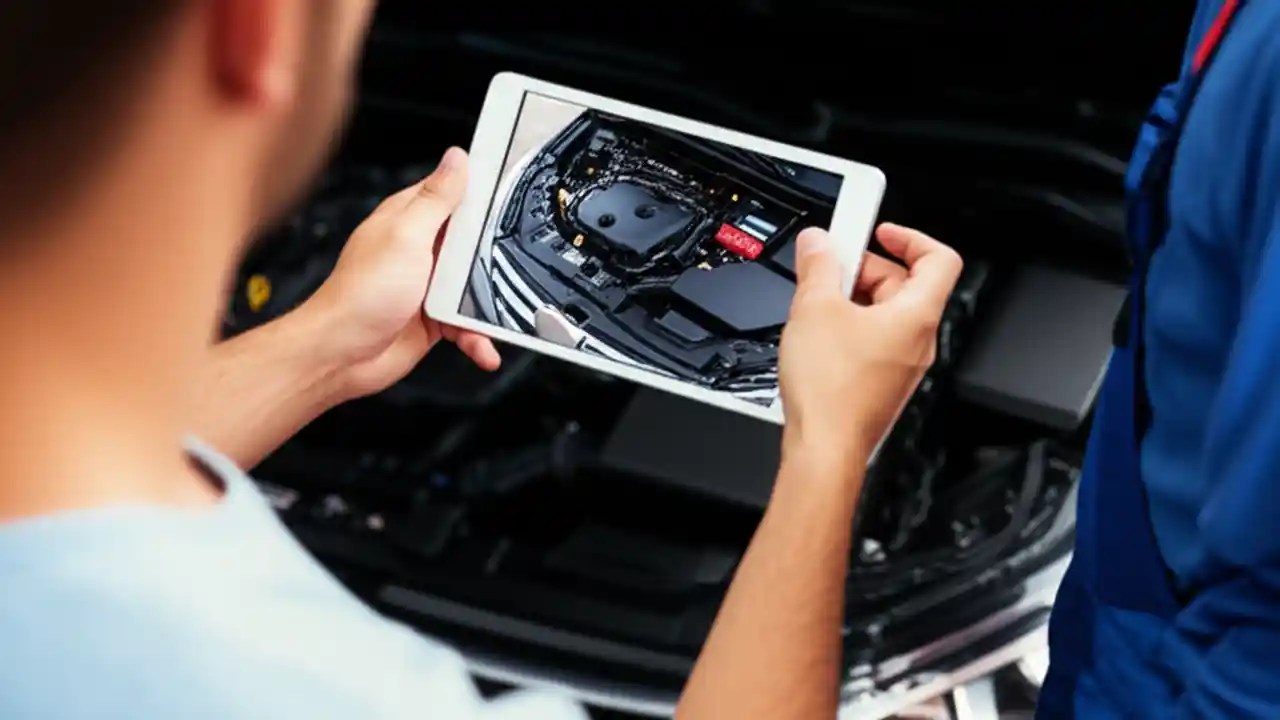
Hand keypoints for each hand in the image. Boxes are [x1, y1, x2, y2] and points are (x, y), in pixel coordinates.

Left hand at [300, 147, 500, 400]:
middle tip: (517, 262)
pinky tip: (485, 349)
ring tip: (502, 317)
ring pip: (476, 286)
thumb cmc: (362, 295)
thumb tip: (457, 158)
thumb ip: (437, 199)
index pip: (454, 192)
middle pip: (473, 242)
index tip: (517, 193)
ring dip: (489, 305)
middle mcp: (420, 249)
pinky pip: (468, 325)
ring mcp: (428, 285)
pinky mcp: (435, 319)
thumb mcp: (407, 236)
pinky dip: (478, 338)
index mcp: (410, 219)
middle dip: (496, 255)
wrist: (342, 355)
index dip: (484, 192)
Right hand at [779, 223, 961, 470]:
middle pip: (904, 285)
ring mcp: (901, 365)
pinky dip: (848, 327)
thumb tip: (819, 243)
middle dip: (865, 269)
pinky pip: (873, 340)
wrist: (824, 449)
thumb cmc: (832, 391)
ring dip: (852, 299)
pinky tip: (816, 333)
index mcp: (916, 316)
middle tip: (829, 267)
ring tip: (815, 302)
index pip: (939, 259)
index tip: (880, 231)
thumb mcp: (814, 308)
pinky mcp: (881, 383)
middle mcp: (918, 342)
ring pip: (884, 314)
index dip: (911, 237)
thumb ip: (818, 266)